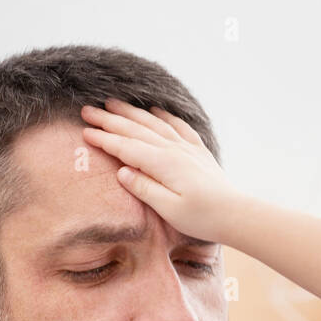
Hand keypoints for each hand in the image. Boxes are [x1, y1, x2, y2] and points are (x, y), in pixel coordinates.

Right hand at [80, 98, 241, 243]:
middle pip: (135, 129)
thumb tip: (122, 172)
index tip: (84, 132)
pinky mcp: (198, 152)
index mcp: (163, 164)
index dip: (104, 139)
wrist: (236, 214)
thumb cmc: (202, 217)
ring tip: (112, 103)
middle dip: (109, 119)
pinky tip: (155, 110)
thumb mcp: (169, 209)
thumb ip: (144, 188)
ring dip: (131, 112)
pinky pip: (177, 126)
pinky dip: (163, 116)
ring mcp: (187, 148)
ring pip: (154, 123)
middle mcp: (173, 150)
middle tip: (87, 110)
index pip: (126, 147)